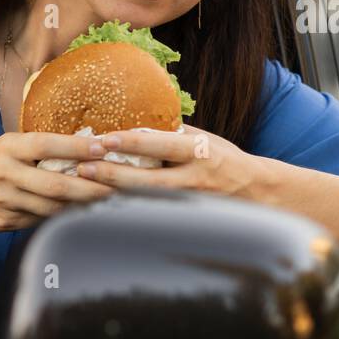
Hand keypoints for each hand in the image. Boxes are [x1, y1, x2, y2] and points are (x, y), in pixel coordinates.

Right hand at [0, 132, 118, 233]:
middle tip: (115, 187)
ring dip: (79, 206)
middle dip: (89, 188)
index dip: (76, 147)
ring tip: (103, 201)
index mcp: (7, 148)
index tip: (103, 147)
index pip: (46, 145)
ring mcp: (3, 200)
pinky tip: (75, 212)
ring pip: (50, 207)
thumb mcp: (5, 147)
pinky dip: (59, 216)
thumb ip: (36, 149)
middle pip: (55, 184)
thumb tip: (83, 149)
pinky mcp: (3, 221)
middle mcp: (4, 172)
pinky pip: (39, 220)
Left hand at [77, 127, 262, 199]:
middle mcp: (193, 180)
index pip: (162, 145)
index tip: (105, 139)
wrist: (256, 193)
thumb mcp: (204, 139)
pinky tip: (99, 205)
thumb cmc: (223, 160)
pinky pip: (148, 215)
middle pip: (147, 180)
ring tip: (83, 186)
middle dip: (113, 173)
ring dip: (112, 194)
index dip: (133, 142)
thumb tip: (134, 117)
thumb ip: (172, 132)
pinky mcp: (183, 220)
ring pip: (144, 202)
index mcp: (200, 152)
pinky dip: (123, 210)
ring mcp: (187, 204)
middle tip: (83, 166)